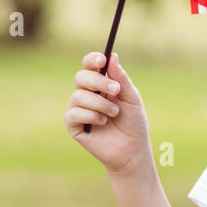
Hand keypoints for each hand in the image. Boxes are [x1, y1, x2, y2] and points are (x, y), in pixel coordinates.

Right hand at [64, 51, 152, 174]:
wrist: (132, 150)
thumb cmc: (133, 123)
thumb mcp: (132, 98)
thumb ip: (121, 79)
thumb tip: (112, 56)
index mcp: (100, 84)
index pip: (89, 66)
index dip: (92, 60)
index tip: (102, 60)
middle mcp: (87, 94)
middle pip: (80, 77)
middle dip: (98, 82)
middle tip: (115, 90)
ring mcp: (79, 110)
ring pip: (78, 96)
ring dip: (99, 104)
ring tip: (114, 113)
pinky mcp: (74, 126)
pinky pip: (73, 114)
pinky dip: (90, 116)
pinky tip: (102, 122)